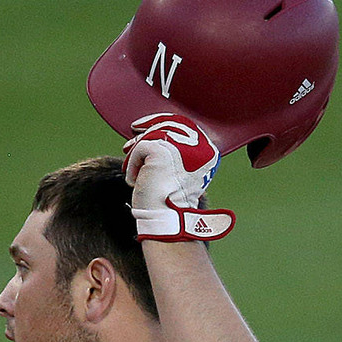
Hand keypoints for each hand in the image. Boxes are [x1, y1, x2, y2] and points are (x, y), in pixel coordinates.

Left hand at [122, 113, 234, 241]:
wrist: (166, 219)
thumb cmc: (168, 200)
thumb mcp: (174, 171)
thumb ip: (170, 151)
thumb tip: (145, 132)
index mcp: (208, 152)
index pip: (186, 125)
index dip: (165, 122)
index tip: (145, 127)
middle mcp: (200, 146)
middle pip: (170, 123)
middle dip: (150, 126)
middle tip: (134, 130)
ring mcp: (182, 146)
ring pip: (154, 134)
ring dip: (140, 150)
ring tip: (137, 171)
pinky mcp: (162, 149)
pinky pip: (141, 146)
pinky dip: (133, 163)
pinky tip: (135, 180)